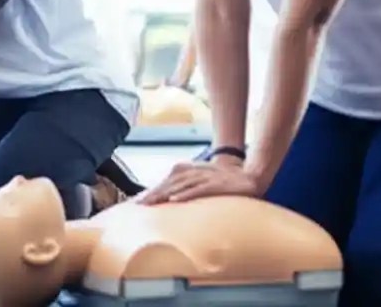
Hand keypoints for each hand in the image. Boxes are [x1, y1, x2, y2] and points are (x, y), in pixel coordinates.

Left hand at [135, 160, 259, 204]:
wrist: (247, 176)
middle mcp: (190, 173)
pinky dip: (185, 194)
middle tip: (135, 207)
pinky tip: (174, 199)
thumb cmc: (220, 180)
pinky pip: (196, 189)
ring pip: (177, 186)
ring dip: (161, 195)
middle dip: (150, 196)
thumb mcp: (198, 181)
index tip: (134, 204)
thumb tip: (168, 201)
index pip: (162, 184)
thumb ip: (183, 189)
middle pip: (165, 185)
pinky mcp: (213, 184)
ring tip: (148, 204)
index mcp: (184, 172)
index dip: (148, 193)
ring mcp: (201, 177)